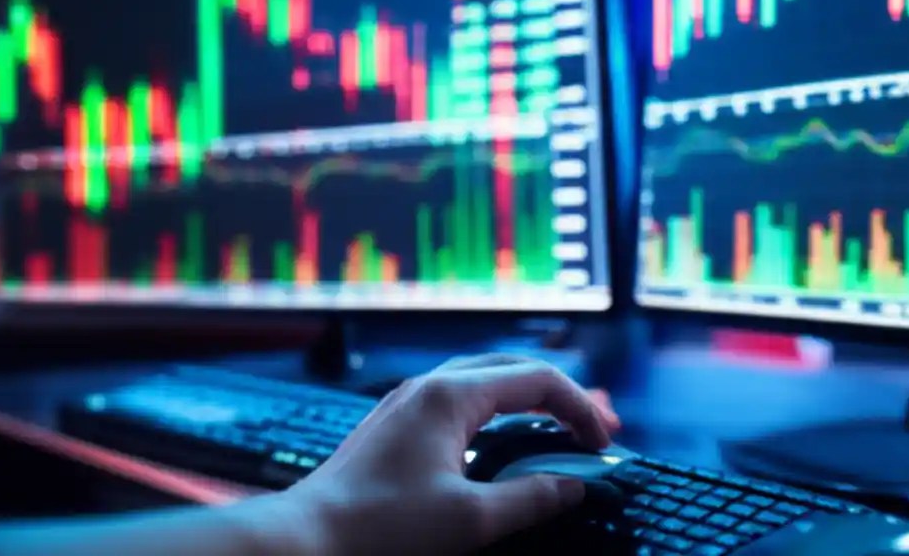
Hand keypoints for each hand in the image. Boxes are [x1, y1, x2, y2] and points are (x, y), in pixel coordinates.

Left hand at [284, 355, 621, 555]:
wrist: (303, 540)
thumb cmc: (380, 528)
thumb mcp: (470, 521)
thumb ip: (531, 498)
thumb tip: (574, 486)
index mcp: (450, 395)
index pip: (537, 381)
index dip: (580, 407)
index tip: (604, 443)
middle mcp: (428, 386)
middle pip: (511, 369)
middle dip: (558, 396)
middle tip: (590, 429)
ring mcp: (407, 402)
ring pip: (482, 381)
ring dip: (525, 402)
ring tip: (554, 431)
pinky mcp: (394, 426)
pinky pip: (457, 401)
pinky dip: (494, 415)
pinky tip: (499, 445)